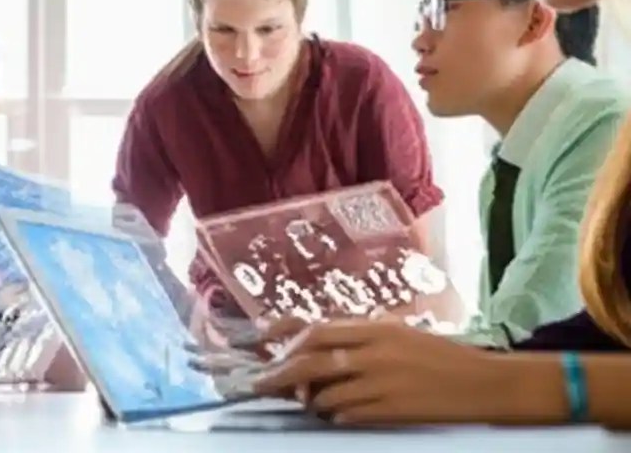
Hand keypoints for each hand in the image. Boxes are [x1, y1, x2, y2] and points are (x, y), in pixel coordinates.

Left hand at [252, 320, 510, 424]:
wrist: (485, 383)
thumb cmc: (442, 357)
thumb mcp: (400, 334)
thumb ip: (362, 337)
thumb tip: (320, 345)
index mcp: (376, 329)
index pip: (317, 332)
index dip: (287, 342)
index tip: (268, 349)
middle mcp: (374, 353)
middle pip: (310, 362)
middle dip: (279, 374)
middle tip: (260, 385)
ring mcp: (381, 383)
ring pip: (324, 394)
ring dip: (309, 401)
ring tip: (306, 403)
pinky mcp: (392, 411)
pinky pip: (347, 416)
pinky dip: (334, 416)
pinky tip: (335, 416)